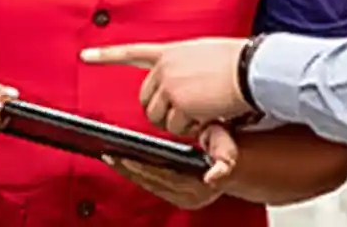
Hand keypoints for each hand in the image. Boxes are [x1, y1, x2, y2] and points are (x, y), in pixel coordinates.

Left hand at [81, 38, 251, 133]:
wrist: (253, 67)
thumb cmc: (238, 62)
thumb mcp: (204, 55)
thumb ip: (183, 68)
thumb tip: (174, 88)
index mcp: (170, 52)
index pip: (131, 52)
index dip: (105, 55)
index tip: (84, 55)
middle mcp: (165, 66)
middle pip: (147, 101)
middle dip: (165, 113)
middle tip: (191, 110)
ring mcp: (169, 84)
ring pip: (161, 118)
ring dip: (181, 122)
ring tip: (206, 108)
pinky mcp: (178, 101)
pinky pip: (177, 128)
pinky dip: (194, 128)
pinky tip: (210, 113)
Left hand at [105, 123, 237, 209]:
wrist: (238, 163)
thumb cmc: (229, 148)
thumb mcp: (228, 148)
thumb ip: (225, 162)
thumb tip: (214, 178)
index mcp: (197, 186)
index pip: (161, 177)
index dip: (140, 167)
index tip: (122, 156)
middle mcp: (187, 197)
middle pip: (150, 182)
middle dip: (128, 169)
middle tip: (108, 155)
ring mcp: (181, 198)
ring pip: (148, 185)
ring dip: (129, 172)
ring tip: (111, 157)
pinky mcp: (176, 196)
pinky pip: (151, 185)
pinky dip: (136, 174)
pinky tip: (124, 162)